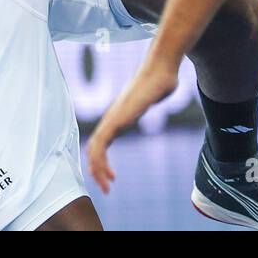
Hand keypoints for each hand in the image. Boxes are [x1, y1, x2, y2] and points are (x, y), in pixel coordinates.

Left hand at [86, 49, 180, 192]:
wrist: (161, 69)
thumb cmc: (160, 80)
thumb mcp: (155, 94)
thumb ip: (154, 96)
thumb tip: (163, 89)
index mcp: (119, 115)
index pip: (101, 140)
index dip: (100, 159)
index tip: (107, 176)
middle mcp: (112, 117)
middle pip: (94, 147)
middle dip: (96, 170)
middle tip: (104, 188)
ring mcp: (113, 117)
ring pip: (95, 148)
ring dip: (97, 170)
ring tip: (106, 187)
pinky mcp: (117, 119)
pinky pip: (101, 144)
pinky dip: (101, 162)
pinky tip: (111, 175)